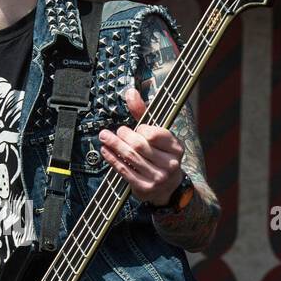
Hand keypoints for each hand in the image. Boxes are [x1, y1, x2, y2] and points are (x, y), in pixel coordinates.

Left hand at [97, 87, 184, 205]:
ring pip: (130, 157)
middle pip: (139, 145)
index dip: (141, 129)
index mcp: (176, 148)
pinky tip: (105, 151)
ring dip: (114, 145)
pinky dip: (112, 159)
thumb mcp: (157, 134)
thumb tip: (130, 92)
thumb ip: (144, 114)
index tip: (136, 128)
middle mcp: (169, 164)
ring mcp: (158, 178)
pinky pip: (124, 170)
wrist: (168, 187)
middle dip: (123, 136)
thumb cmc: (160, 155)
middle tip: (116, 132)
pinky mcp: (145, 188)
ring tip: (104, 137)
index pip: (154, 134)